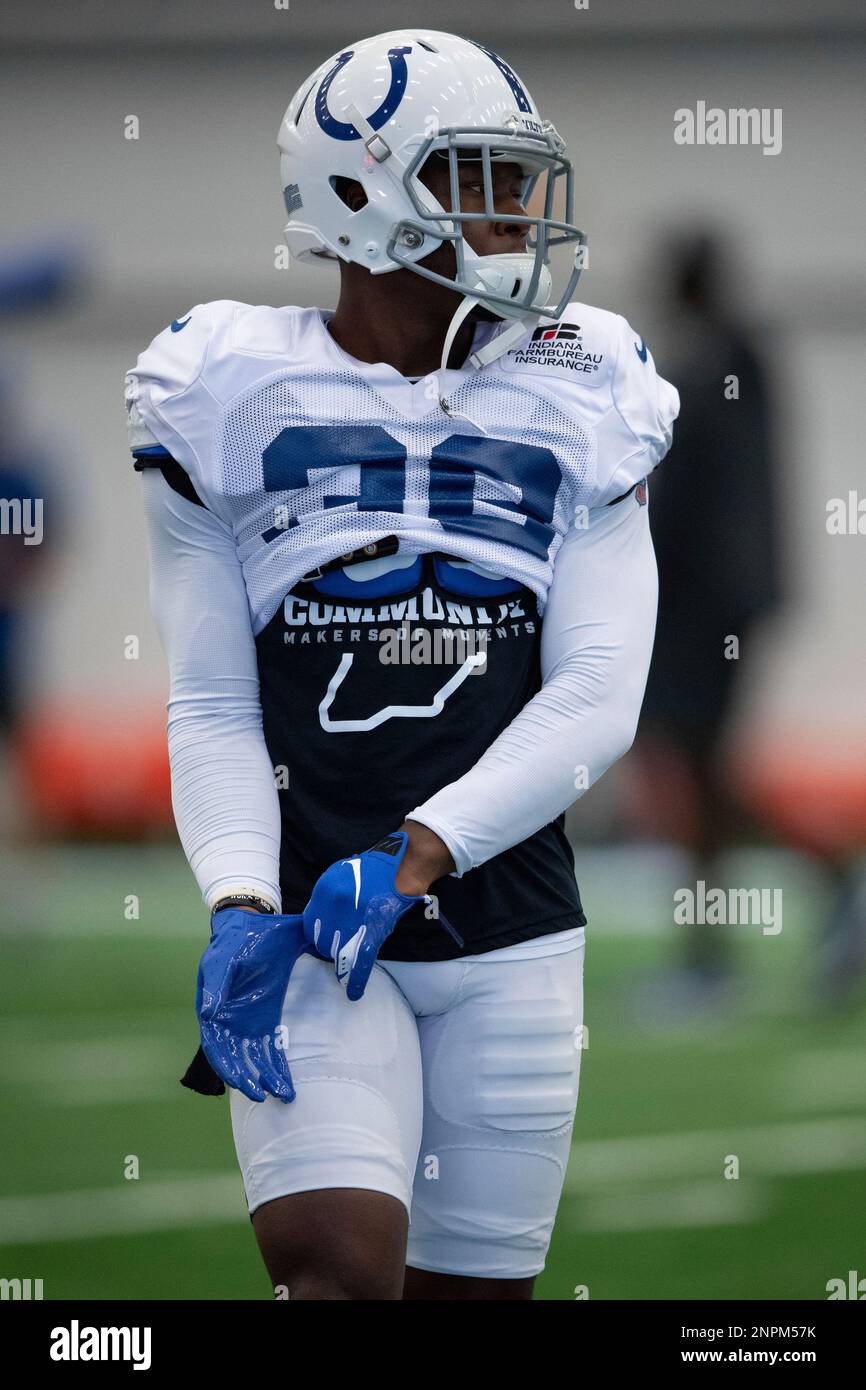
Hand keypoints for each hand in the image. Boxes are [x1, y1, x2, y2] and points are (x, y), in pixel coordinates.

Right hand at [196, 907, 309, 1102]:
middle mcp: (227, 1020)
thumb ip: (217, 982)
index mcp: (214, 1007)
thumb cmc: (236, 940)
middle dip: (246, 1079)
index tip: (239, 1081)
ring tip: (282, 1095)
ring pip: (251, 1059)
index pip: (215, 1044)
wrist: (254, 924)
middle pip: (232, 1058)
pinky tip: (287, 1087)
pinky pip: (269, 1050)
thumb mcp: (225, 957)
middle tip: (262, 1095)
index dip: (226, 1065)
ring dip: (264, 1078)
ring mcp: (246, 1022)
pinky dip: (277, 1069)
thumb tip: (208, 1014)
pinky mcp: (264, 1020)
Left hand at [303, 829, 459, 999]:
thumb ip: (327, 898)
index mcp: (325, 889)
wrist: (403, 865)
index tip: (325, 940)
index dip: (318, 937)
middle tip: (342, 946)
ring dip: (342, 959)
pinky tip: (353, 992)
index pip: (310, 926)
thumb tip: (317, 924)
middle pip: (323, 941)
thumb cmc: (373, 871)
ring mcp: (355, 916)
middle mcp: (336, 903)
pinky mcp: (374, 929)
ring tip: (351, 956)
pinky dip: (357, 979)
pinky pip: (361, 960)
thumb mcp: (340, 875)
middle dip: (330, 948)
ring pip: (339, 952)